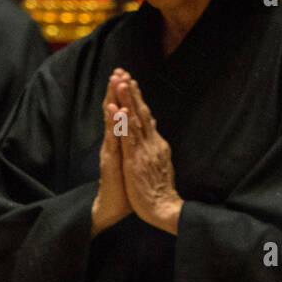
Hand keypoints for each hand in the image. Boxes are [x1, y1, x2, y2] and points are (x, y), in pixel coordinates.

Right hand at [91, 70, 132, 236]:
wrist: (114, 207)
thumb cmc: (126, 184)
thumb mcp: (133, 158)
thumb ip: (135, 139)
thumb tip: (145, 122)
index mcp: (121, 140)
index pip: (122, 112)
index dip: (124, 94)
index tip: (126, 75)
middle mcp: (114, 141)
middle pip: (114, 111)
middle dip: (116, 90)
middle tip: (118, 71)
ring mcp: (111, 149)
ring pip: (111, 120)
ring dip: (113, 100)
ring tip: (113, 82)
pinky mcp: (111, 159)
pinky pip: (113, 138)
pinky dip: (114, 123)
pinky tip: (115, 110)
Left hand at [114, 75, 182, 234]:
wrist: (164, 209)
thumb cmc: (160, 190)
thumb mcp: (160, 162)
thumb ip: (156, 144)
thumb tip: (155, 127)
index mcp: (156, 143)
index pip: (145, 116)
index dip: (137, 99)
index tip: (130, 82)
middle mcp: (151, 142)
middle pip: (140, 112)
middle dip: (131, 92)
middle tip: (124, 73)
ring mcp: (143, 150)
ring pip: (133, 120)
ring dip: (126, 100)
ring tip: (120, 82)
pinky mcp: (135, 160)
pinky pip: (127, 137)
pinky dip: (122, 122)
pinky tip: (117, 109)